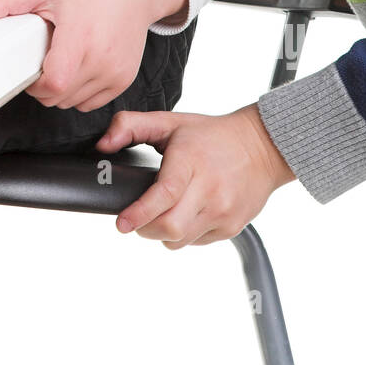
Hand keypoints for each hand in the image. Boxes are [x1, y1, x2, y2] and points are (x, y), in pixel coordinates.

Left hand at [0, 0, 187, 111]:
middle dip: (44, 86)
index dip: (35, 84)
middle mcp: (102, 60)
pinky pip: (92, 103)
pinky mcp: (124, 80)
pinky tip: (79, 66)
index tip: (30, 69)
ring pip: (73, 104)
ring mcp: (116, 73)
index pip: (53, 83)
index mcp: (81, 37)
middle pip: (59, 98)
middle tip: (45, 57)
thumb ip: (9, 1)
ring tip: (64, 58)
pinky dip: (80, 92)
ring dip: (61, 90)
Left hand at [95, 102, 295, 245]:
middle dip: (145, 228)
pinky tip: (186, 213)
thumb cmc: (211, 135)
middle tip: (136, 219)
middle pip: (170, 227)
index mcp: (191, 161)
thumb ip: (130, 126)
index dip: (139, 213)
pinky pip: (197, 242)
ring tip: (162, 213)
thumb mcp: (170, 121)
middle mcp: (210, 189)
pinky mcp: (232, 227)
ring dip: (163, 234)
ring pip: (180, 240)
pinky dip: (184, 234)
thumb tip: (102, 144)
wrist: (263, 147)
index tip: (121, 223)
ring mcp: (224, 211)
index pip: (164, 194)